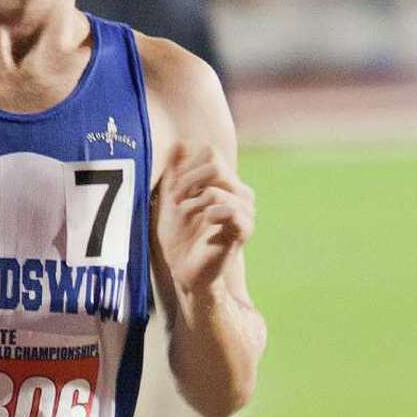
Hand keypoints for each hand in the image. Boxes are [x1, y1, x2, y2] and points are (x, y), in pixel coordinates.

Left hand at [156, 142, 253, 297]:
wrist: (186, 273)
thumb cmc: (179, 239)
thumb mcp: (171, 202)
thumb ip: (175, 173)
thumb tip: (178, 143)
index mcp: (226, 183)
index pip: (210, 152)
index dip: (186, 165)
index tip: (172, 189)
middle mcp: (240, 193)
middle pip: (214, 163)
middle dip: (187, 181)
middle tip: (175, 202)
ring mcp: (245, 210)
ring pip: (217, 188)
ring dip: (192, 203)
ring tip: (185, 218)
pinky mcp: (243, 229)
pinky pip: (230, 210)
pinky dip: (210, 214)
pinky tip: (203, 222)